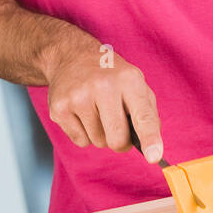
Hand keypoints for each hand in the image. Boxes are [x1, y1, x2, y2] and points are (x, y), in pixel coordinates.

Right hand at [44, 31, 162, 159]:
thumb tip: (151, 149)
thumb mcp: (135, 84)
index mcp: (129, 79)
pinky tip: (81, 112)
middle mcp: (103, 86)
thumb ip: (147, 115)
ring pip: (98, 142)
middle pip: (117, 139)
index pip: (142, 115)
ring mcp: (78, 97)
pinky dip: (84, 133)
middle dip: (120, 141)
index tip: (154, 157)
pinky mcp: (59, 108)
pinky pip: (80, 142)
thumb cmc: (111, 75)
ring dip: (101, 134)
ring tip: (96, 110)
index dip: (150, 138)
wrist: (72, 56)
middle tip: (118, 126)